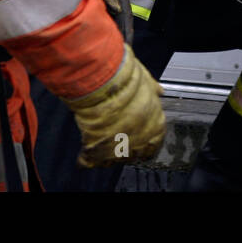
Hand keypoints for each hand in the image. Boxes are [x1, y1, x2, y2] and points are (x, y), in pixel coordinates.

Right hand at [64, 46, 164, 167]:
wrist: (104, 86)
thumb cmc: (126, 80)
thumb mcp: (146, 81)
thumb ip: (152, 90)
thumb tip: (158, 91)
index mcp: (155, 126)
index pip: (153, 144)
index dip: (143, 141)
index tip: (136, 136)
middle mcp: (140, 143)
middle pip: (133, 154)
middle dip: (124, 147)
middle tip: (115, 135)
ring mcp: (119, 151)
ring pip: (112, 160)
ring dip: (106, 153)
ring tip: (99, 141)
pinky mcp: (97, 153)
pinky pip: (89, 162)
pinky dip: (84, 158)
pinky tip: (83, 152)